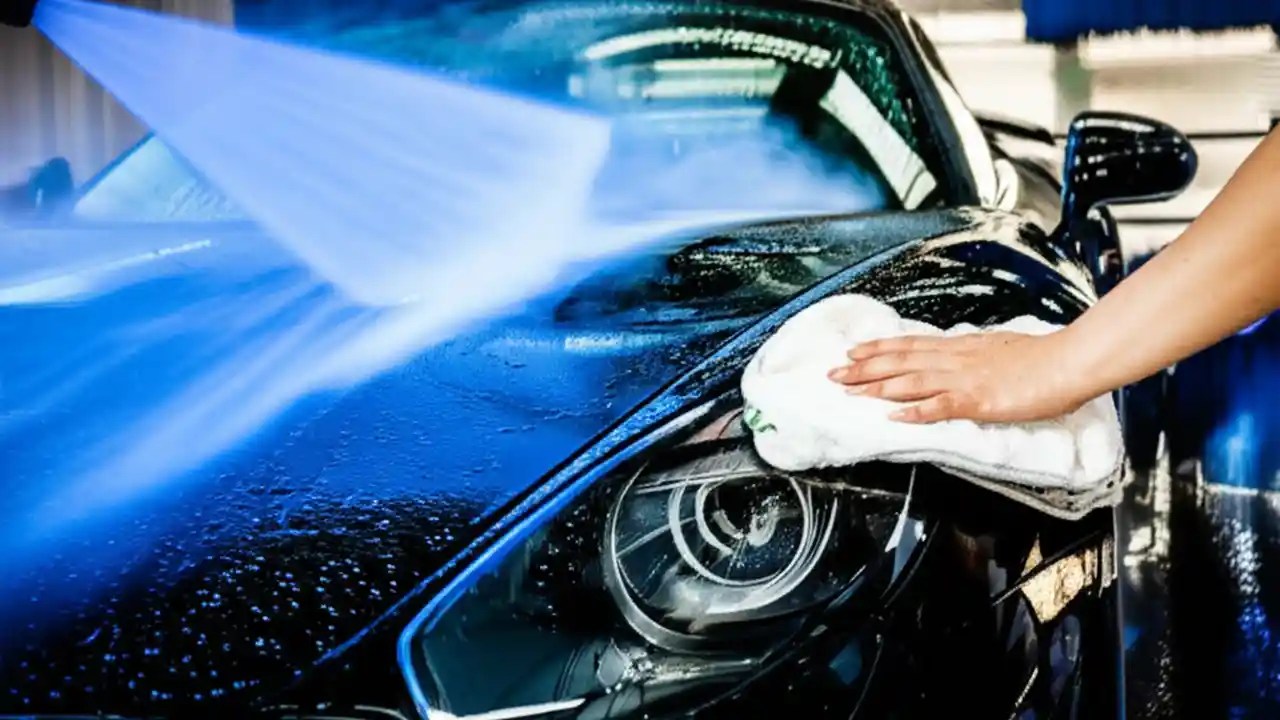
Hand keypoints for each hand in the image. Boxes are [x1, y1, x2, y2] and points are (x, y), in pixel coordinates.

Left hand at [827, 331, 1091, 423]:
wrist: (1068, 361)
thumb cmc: (1041, 358)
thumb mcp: (999, 349)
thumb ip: (975, 355)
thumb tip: (960, 356)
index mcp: (961, 347)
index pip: (910, 345)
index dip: (878, 348)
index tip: (853, 351)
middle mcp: (955, 360)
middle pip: (901, 361)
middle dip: (864, 368)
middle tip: (834, 373)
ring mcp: (965, 379)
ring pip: (911, 380)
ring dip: (877, 386)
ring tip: (849, 390)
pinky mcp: (978, 400)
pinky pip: (940, 406)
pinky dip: (914, 410)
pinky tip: (892, 415)